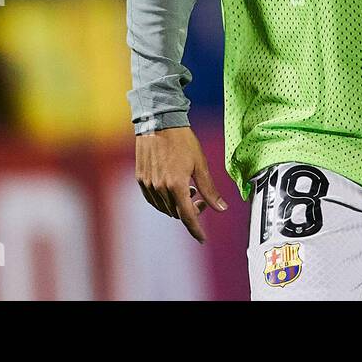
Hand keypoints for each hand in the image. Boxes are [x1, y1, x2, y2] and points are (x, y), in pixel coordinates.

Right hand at [135, 126, 227, 242]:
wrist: (159, 123)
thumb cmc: (182, 141)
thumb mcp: (200, 164)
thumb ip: (209, 189)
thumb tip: (221, 208)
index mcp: (177, 185)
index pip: (188, 216)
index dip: (196, 230)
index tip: (202, 238)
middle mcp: (160, 188)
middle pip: (177, 212)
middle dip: (191, 210)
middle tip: (199, 197)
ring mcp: (148, 185)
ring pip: (165, 207)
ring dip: (177, 204)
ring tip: (187, 189)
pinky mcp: (141, 180)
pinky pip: (153, 199)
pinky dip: (164, 200)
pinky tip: (172, 188)